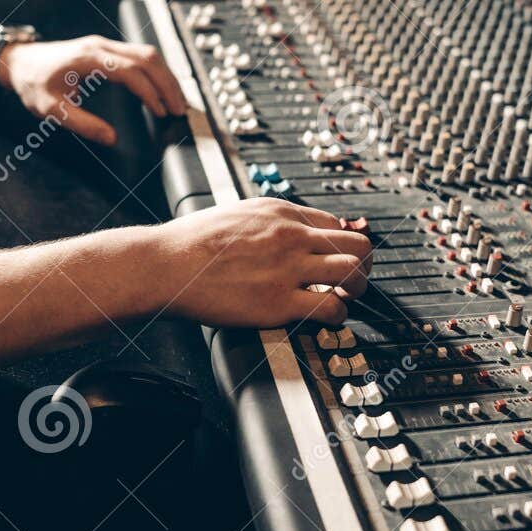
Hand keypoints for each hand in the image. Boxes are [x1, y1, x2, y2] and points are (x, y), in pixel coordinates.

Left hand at [0, 35, 187, 146]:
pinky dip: (156, 72)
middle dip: (167, 84)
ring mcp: (105, 44)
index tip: (161, 112)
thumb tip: (111, 138)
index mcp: (89, 58)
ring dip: (165, 76)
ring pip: (147, 53)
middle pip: (147, 57)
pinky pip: (140, 55)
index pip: (131, 71)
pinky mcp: (107, 48)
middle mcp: (101, 46)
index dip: (149, 92)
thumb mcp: (51, 110)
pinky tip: (162, 88)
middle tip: (179, 110)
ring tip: (176, 101)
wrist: (19, 61)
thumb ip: (82, 124)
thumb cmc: (33, 83)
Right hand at [149, 198, 372, 327]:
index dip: (343, 244)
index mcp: (282, 213)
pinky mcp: (279, 301)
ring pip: (354, 273)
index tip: (338, 258)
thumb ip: (271, 221)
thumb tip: (293, 230)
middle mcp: (292, 237)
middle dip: (363, 265)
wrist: (168, 263)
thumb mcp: (240, 213)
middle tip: (353, 280)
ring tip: (343, 298)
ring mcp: (288, 269)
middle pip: (358, 245)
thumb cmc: (194, 242)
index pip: (337, 223)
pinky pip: (331, 307)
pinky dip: (337, 314)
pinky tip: (325, 317)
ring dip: (356, 289)